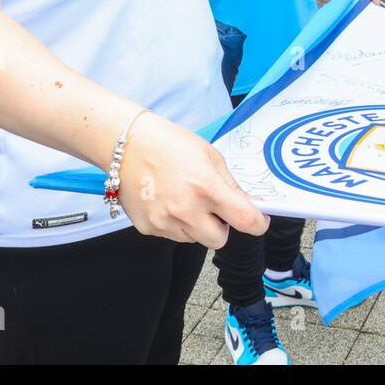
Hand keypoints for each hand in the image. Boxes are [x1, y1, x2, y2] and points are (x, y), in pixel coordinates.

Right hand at [117, 111, 269, 247]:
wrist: (126, 146)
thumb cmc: (169, 144)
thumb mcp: (210, 156)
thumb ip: (230, 184)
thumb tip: (248, 204)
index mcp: (206, 187)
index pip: (244, 219)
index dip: (258, 223)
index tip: (259, 221)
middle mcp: (186, 209)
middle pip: (219, 240)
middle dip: (222, 227)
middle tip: (215, 209)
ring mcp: (164, 222)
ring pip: (195, 239)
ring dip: (198, 226)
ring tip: (185, 199)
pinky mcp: (148, 228)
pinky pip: (173, 235)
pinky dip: (177, 224)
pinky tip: (168, 202)